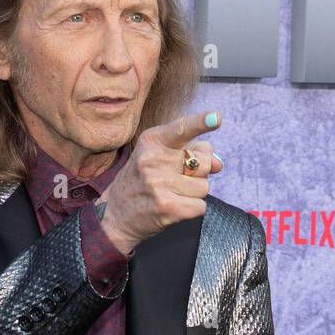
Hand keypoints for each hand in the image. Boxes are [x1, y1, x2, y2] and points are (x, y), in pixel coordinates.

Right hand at [96, 109, 222, 254]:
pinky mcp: (166, 207)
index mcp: (152, 141)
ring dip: (195, 193)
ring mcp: (158, 184)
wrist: (115, 215)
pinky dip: (192, 209)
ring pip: (204, 187)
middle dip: (199, 173)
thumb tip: (218, 164)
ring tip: (173, 194)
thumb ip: (191, 152)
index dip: (201, 122)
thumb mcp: (159, 157)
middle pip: (203, 163)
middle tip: (178, 179)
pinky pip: (200, 206)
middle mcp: (153, 160)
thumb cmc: (142, 182)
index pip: (182, 129)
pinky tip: (175, 207)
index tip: (217, 118)